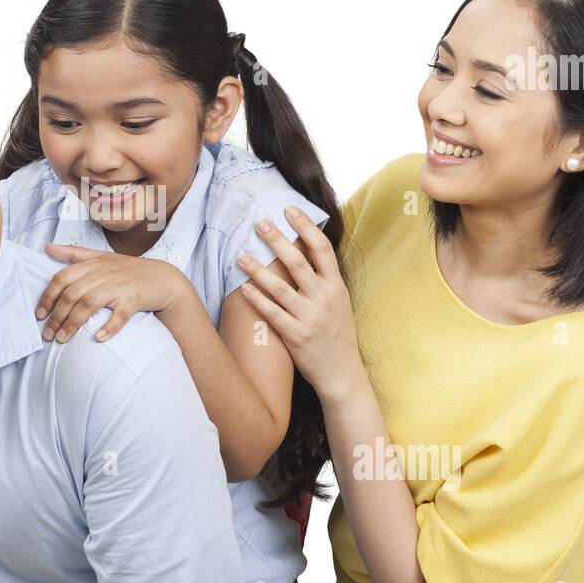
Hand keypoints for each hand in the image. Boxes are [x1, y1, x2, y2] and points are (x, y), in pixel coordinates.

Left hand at [38, 244, 187, 341]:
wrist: (162, 278)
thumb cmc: (128, 269)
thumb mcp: (101, 256)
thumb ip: (73, 253)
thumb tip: (47, 247)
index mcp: (92, 264)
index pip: (62, 278)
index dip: (48, 296)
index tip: (39, 314)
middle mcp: (103, 273)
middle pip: (72, 294)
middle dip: (57, 316)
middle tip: (48, 334)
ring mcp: (119, 286)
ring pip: (89, 304)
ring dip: (73, 323)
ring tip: (62, 338)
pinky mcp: (134, 299)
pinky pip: (119, 315)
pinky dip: (109, 327)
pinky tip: (98, 338)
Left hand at [235, 206, 364, 402]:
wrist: (342, 372)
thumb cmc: (337, 333)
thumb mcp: (339, 301)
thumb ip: (325, 277)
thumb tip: (307, 247)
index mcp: (336, 286)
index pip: (322, 248)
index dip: (305, 226)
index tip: (289, 209)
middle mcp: (324, 298)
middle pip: (298, 263)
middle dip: (277, 240)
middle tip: (259, 223)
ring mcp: (310, 317)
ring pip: (280, 288)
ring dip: (258, 269)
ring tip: (241, 255)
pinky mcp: (295, 336)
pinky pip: (272, 314)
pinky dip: (257, 299)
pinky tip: (243, 288)